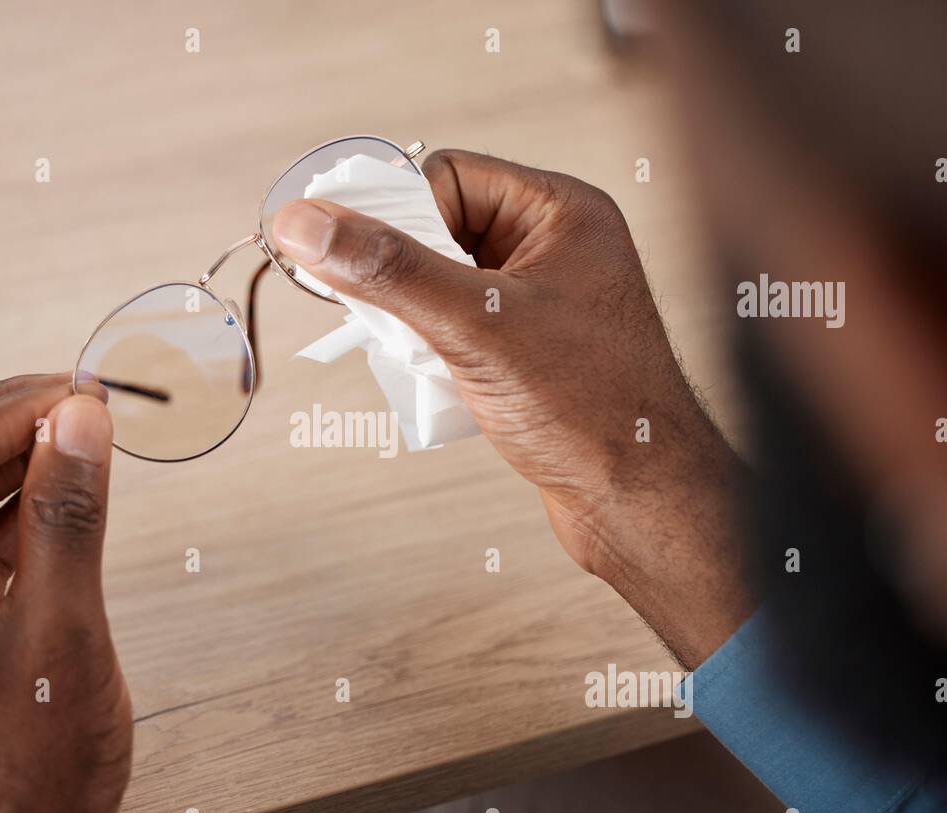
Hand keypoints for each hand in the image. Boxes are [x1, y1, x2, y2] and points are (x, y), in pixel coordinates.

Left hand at [0, 373, 131, 812]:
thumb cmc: (36, 768)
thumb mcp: (64, 629)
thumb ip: (68, 517)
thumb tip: (79, 423)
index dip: (5, 408)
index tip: (74, 388)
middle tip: (74, 399)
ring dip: (12, 464)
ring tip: (79, 438)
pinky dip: (20, 514)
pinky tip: (66, 499)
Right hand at [273, 151, 756, 663]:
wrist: (640, 501)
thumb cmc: (589, 408)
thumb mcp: (474, 326)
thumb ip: (387, 271)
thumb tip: (306, 224)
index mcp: (561, 213)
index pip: (447, 177)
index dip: (395, 213)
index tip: (354, 258)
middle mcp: (555, 248)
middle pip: (439, 228)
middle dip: (402, 275)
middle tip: (387, 316)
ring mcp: (543, 302)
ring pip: (442, 283)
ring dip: (414, 318)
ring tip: (422, 356)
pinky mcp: (530, 351)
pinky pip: (457, 328)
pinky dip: (432, 350)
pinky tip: (438, 381)